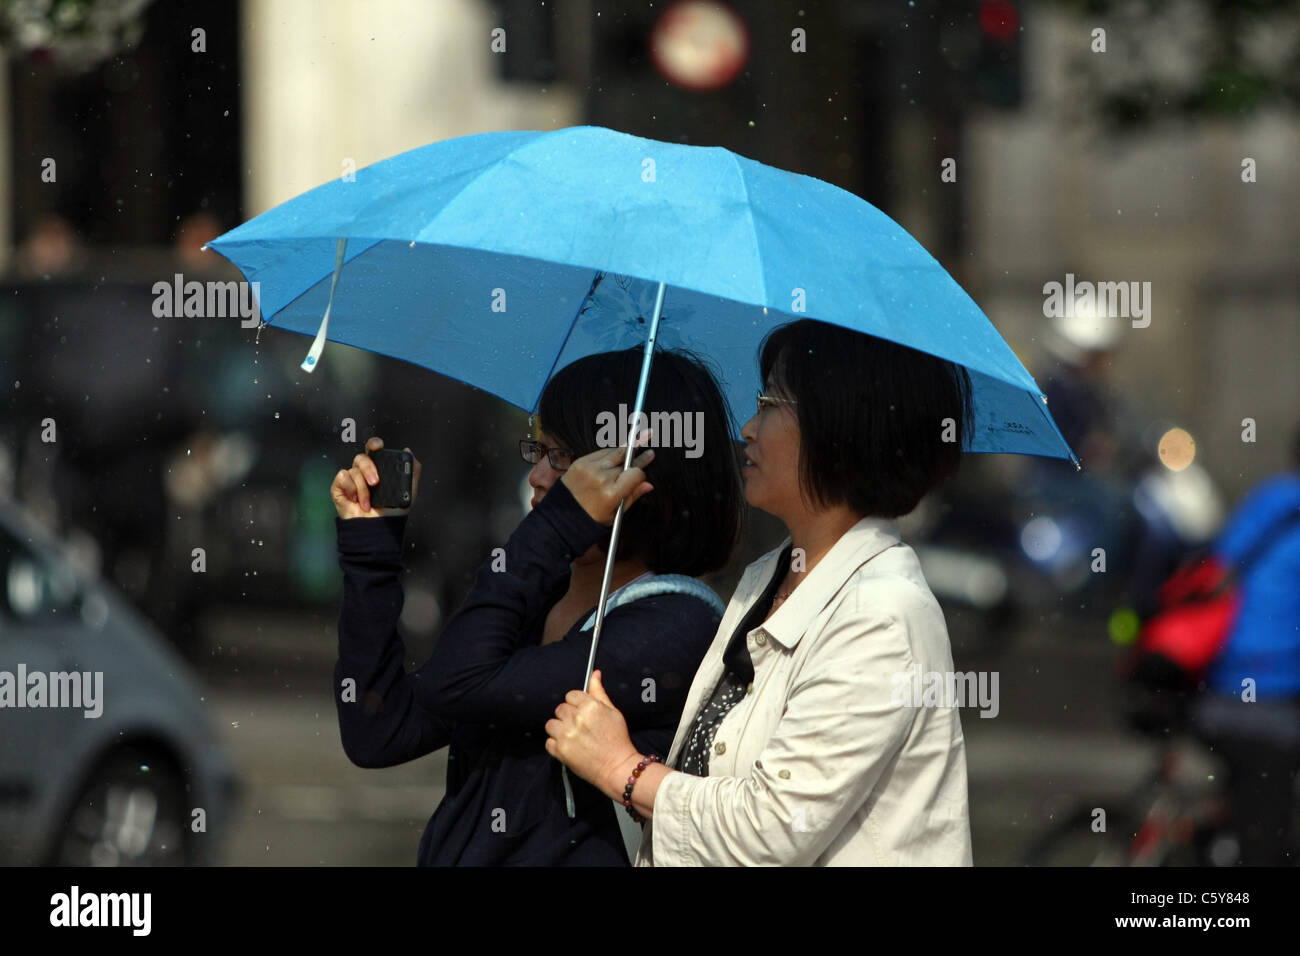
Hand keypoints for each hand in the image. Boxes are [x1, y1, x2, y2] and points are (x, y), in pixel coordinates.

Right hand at [331, 436, 421, 518]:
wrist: (379, 528)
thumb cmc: (392, 513)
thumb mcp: (409, 490)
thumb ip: (413, 470)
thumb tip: (408, 451)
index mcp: (379, 469)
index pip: (374, 450)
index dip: (374, 444)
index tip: (377, 446)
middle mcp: (364, 472)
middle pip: (362, 457)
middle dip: (369, 468)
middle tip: (376, 482)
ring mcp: (351, 480)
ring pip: (353, 471)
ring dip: (363, 489)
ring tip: (368, 503)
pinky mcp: (340, 487)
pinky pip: (342, 478)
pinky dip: (350, 490)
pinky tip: (356, 501)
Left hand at [545, 669, 639, 798]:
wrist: (617, 768)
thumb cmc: (617, 740)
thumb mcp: (613, 711)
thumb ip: (599, 691)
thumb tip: (595, 674)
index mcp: (590, 706)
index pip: (571, 695)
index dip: (577, 704)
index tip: (582, 712)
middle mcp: (576, 718)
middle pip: (560, 709)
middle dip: (568, 716)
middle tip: (580, 727)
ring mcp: (566, 735)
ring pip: (551, 724)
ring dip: (559, 729)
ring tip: (573, 737)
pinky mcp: (560, 751)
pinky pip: (548, 742)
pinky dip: (556, 745)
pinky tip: (570, 747)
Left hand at [561, 437, 653, 525]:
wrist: (562, 515)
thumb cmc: (591, 518)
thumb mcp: (614, 514)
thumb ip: (632, 497)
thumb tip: (649, 484)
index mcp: (611, 494)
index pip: (635, 474)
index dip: (641, 471)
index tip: (646, 465)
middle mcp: (601, 478)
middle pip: (626, 459)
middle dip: (638, 451)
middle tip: (649, 434)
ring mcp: (590, 468)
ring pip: (614, 452)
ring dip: (624, 449)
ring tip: (635, 440)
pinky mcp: (581, 462)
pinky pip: (601, 452)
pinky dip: (609, 453)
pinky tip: (615, 454)